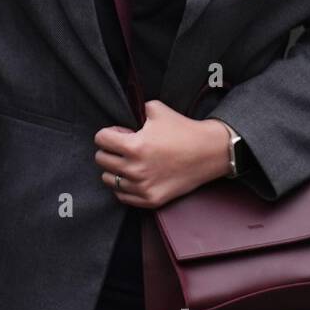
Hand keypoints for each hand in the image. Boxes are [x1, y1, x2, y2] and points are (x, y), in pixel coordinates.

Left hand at [93, 100, 231, 207]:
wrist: (209, 153)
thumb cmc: (183, 130)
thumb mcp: (157, 110)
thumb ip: (136, 110)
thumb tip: (124, 115)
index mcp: (134, 146)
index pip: (100, 139)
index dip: (109, 133)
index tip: (122, 133)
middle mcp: (135, 169)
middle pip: (101, 159)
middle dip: (110, 150)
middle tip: (125, 147)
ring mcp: (142, 187)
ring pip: (108, 179)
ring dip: (115, 169)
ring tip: (129, 162)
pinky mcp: (150, 199)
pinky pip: (122, 196)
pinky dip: (124, 186)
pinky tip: (135, 176)